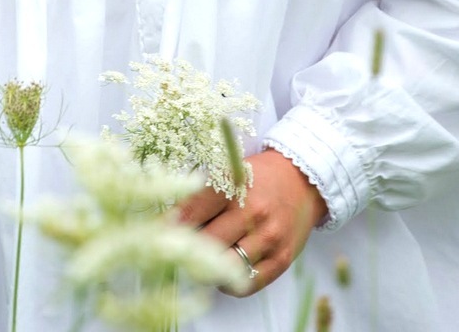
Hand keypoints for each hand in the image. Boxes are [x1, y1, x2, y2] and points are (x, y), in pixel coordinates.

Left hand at [178, 148, 327, 294]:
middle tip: (175, 250)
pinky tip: (224, 271)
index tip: (156, 234)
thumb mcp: (229, 173)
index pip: (193, 211)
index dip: (170, 226)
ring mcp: (269, 237)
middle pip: (207, 243)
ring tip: (200, 261)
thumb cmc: (257, 177)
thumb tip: (169, 223)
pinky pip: (248, 284)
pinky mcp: (282, 259)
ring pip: (226, 267)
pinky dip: (229, 283)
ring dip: (208, 268)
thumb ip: (203, 196)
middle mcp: (252, 211)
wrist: (302, 180)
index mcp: (234, 184)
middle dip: (187, 249)